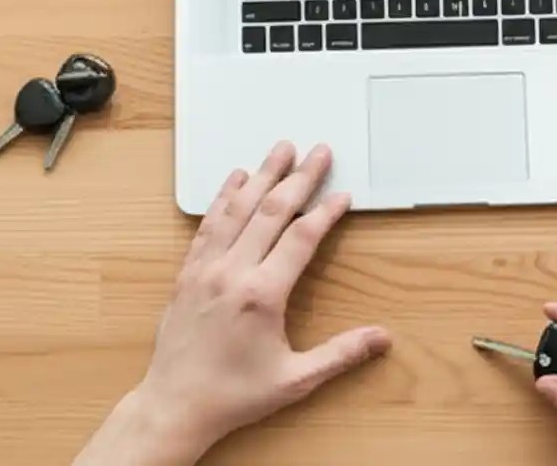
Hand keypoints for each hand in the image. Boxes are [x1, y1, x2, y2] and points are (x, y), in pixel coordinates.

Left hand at [74, 142, 390, 465]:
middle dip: (299, 178)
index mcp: (261, 295)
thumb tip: (382, 338)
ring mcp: (205, 270)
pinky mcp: (187, 274)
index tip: (342, 195)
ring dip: (261, 176)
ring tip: (280, 150)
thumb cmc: (233, 395)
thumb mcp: (296, 379)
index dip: (325, 212)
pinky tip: (234, 179)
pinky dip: (223, 197)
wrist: (175, 406)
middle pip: (271, 212)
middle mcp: (231, 273)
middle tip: (318, 152)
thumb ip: (341, 354)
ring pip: (237, 210)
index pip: (301, 238)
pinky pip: (208, 225)